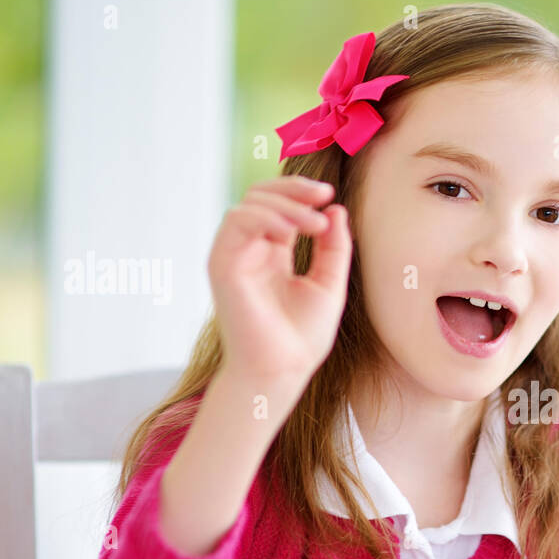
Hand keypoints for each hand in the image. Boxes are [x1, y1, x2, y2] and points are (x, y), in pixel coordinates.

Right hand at [208, 175, 351, 386]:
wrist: (282, 370)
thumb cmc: (302, 337)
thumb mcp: (329, 284)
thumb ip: (334, 248)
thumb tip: (335, 209)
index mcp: (273, 254)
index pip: (280, 207)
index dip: (301, 194)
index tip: (329, 196)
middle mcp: (251, 251)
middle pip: (261, 197)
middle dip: (292, 188)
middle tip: (323, 196)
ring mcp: (234, 256)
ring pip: (248, 205)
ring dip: (284, 204)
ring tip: (314, 223)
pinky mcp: (222, 265)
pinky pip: (236, 222)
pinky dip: (265, 217)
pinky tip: (291, 228)